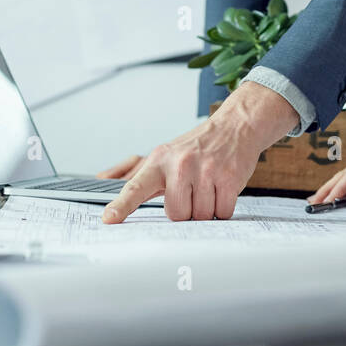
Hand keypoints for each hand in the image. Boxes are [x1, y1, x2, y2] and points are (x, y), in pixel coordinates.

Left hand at [98, 82, 299, 223]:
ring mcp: (205, 170)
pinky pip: (222, 212)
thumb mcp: (168, 155)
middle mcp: (180, 164)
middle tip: (193, 191)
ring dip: (207, 209)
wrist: (235, 126)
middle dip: (186, 210)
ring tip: (210, 186)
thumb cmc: (199, 146)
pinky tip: (222, 189)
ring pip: (200, 216)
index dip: (122, 206)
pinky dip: (223, 208)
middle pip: (176, 214)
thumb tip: (115, 194)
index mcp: (160, 160)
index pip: (136, 187)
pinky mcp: (228, 177)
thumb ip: (146, 180)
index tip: (109, 219)